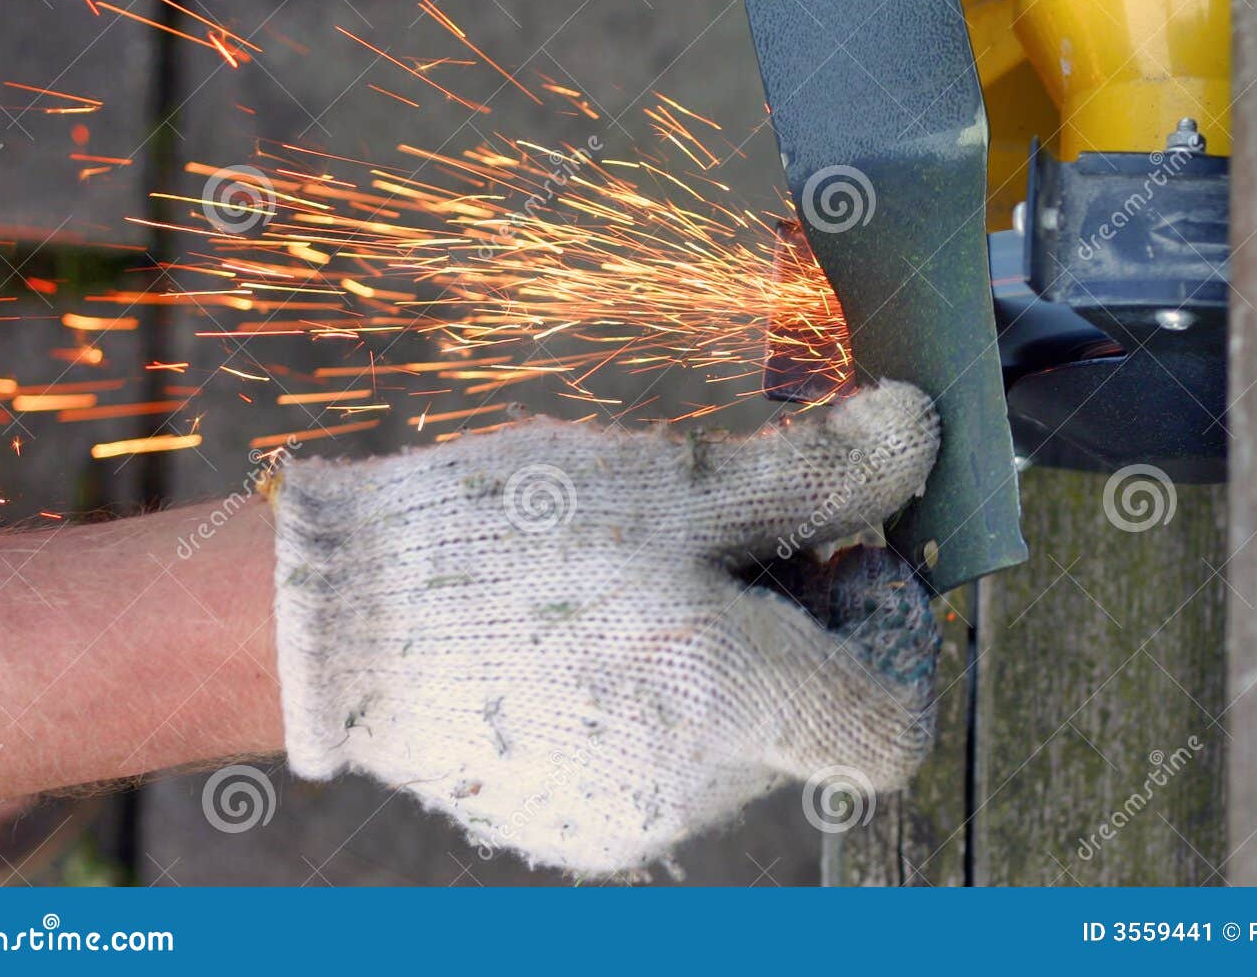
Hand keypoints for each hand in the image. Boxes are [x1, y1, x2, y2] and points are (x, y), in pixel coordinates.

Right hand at [271, 380, 939, 874]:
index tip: (845, 554)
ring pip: (739, 737)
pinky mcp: (572, 821)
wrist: (337, 622)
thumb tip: (919, 435)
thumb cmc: (504, 539)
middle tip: (738, 532)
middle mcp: (695, 788)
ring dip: (733, 656)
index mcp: (734, 704)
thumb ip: (813, 471)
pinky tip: (596, 627)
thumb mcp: (673, 483)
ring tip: (648, 572)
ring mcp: (629, 818)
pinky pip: (665, 760)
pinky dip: (666, 695)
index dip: (894, 634)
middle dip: (804, 622)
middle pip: (811, 719)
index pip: (892, 724)